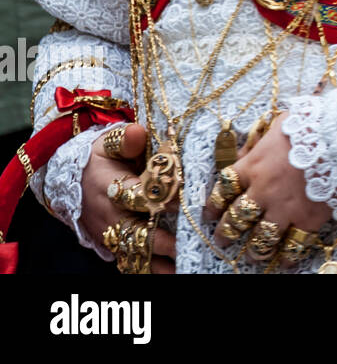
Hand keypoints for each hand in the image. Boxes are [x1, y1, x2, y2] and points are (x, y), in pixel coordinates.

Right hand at [81, 123, 176, 273]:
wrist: (73, 180)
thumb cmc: (98, 158)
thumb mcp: (108, 143)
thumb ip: (125, 139)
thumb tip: (138, 133)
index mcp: (112, 188)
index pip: (140, 196)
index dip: (164, 199)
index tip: (188, 201)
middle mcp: (111, 216)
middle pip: (139, 233)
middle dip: (165, 241)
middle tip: (194, 244)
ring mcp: (112, 235)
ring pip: (137, 255)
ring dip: (161, 264)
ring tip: (188, 268)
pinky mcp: (113, 247)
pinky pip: (132, 263)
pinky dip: (151, 270)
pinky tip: (176, 272)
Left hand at [205, 114, 329, 259]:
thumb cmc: (313, 124)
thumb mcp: (279, 123)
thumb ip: (259, 140)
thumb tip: (245, 152)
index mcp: (254, 165)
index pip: (224, 189)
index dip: (214, 204)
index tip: (210, 214)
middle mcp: (263, 191)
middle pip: (236, 218)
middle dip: (226, 232)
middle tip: (222, 240)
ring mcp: (285, 208)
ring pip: (261, 238)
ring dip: (254, 249)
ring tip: (252, 256)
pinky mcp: (308, 219)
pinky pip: (294, 245)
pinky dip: (289, 257)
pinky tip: (285, 263)